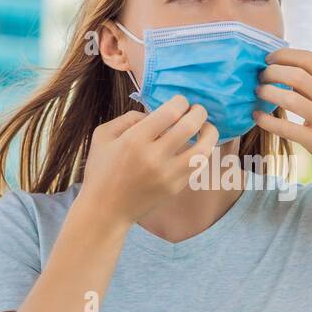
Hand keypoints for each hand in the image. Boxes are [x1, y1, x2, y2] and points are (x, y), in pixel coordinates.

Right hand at [78, 95, 218, 223]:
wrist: (105, 210)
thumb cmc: (101, 170)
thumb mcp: (103, 135)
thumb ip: (129, 118)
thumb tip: (155, 113)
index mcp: (135, 140)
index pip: (170, 112)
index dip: (181, 101)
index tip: (180, 101)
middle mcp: (154, 157)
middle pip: (190, 126)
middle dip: (199, 112)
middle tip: (197, 109)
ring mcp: (168, 175)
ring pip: (203, 150)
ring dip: (210, 133)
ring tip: (206, 127)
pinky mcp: (176, 187)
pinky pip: (198, 165)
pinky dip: (202, 152)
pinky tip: (197, 146)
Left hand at [253, 49, 311, 187]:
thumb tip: (286, 73)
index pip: (309, 59)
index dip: (284, 55)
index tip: (268, 59)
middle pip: (297, 75)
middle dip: (272, 72)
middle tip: (260, 77)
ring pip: (290, 99)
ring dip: (268, 92)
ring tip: (258, 92)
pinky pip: (287, 128)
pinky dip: (267, 120)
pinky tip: (258, 116)